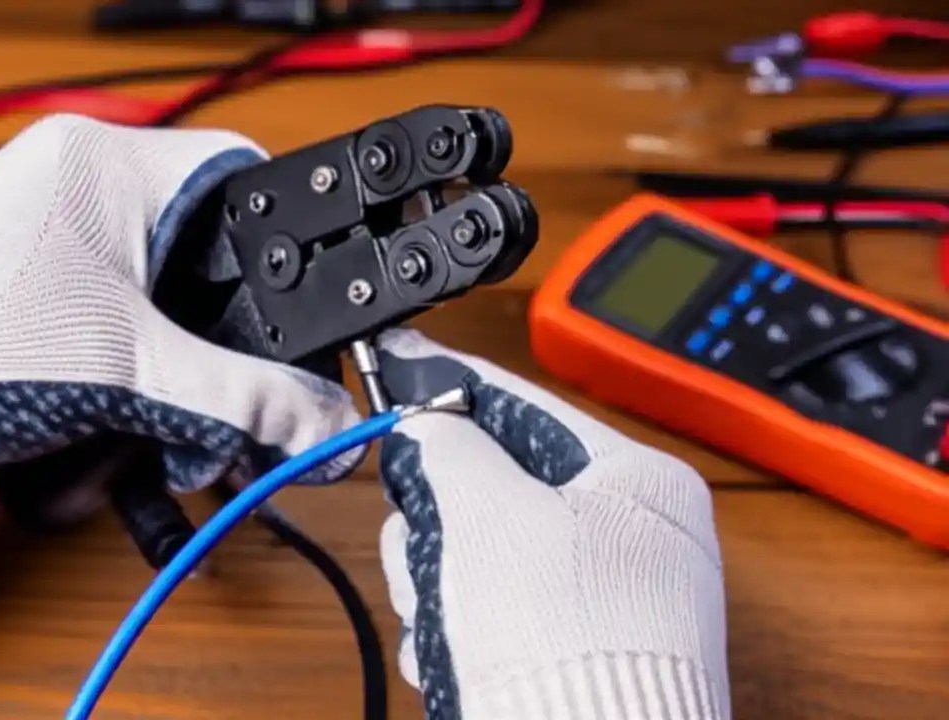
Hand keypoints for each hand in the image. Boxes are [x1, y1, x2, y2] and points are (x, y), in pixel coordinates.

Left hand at [0, 114, 362, 492]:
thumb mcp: (130, 373)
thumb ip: (243, 401)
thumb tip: (323, 419)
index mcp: (110, 167)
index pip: (242, 185)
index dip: (281, 261)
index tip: (294, 333)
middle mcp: (77, 191)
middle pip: (198, 271)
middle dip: (210, 368)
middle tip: (222, 427)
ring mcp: (45, 244)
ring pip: (149, 319)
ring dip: (156, 403)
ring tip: (149, 464)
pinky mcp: (20, 297)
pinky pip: (100, 343)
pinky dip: (108, 405)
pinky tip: (95, 464)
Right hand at [375, 329, 728, 719]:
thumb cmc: (559, 640)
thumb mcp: (488, 515)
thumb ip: (449, 446)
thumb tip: (426, 424)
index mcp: (638, 485)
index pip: (526, 406)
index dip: (452, 383)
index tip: (400, 358)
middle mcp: (631, 538)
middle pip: (493, 486)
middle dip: (441, 519)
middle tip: (424, 540)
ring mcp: (601, 601)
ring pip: (479, 552)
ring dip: (439, 580)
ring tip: (445, 616)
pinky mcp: (566, 653)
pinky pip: (491, 608)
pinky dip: (459, 625)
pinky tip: (455, 652)